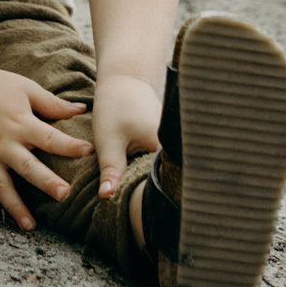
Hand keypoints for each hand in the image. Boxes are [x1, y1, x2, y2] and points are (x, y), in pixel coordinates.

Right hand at [0, 57, 94, 229]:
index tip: (90, 152)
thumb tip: (81, 110)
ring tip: (30, 225)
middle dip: (47, 183)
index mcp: (20, 123)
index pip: (52, 138)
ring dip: (15, 207)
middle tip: (64, 196)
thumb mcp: (24, 88)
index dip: (72, 146)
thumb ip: (52, 103)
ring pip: (0, 186)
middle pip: (28, 167)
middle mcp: (3, 143)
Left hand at [89, 70, 163, 204]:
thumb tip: (107, 196)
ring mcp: (176, 147)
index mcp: (168, 147)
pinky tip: (135, 170)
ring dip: (145, 181)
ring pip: (160, 173)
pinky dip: (146, 170)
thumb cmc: (116, 105)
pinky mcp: (169, 146)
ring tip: (132, 189)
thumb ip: (111, 169)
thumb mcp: (109, 140)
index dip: (145, 196)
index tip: (129, 204)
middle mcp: (178, 147)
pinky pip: (158, 165)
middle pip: (163, 180)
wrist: (125, 81)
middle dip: (145, 190)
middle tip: (127, 198)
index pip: (163, 184)